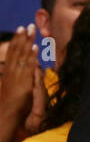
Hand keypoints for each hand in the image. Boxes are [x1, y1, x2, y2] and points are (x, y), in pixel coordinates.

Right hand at [0, 25, 41, 141]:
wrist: (4, 116)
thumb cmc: (9, 104)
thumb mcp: (13, 87)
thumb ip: (19, 77)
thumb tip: (30, 67)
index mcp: (8, 72)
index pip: (12, 53)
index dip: (17, 41)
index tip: (21, 30)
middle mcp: (11, 72)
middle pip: (16, 51)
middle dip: (22, 38)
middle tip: (27, 25)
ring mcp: (16, 77)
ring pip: (21, 56)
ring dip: (26, 42)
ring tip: (29, 30)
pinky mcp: (22, 83)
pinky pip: (27, 67)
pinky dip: (30, 56)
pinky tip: (34, 47)